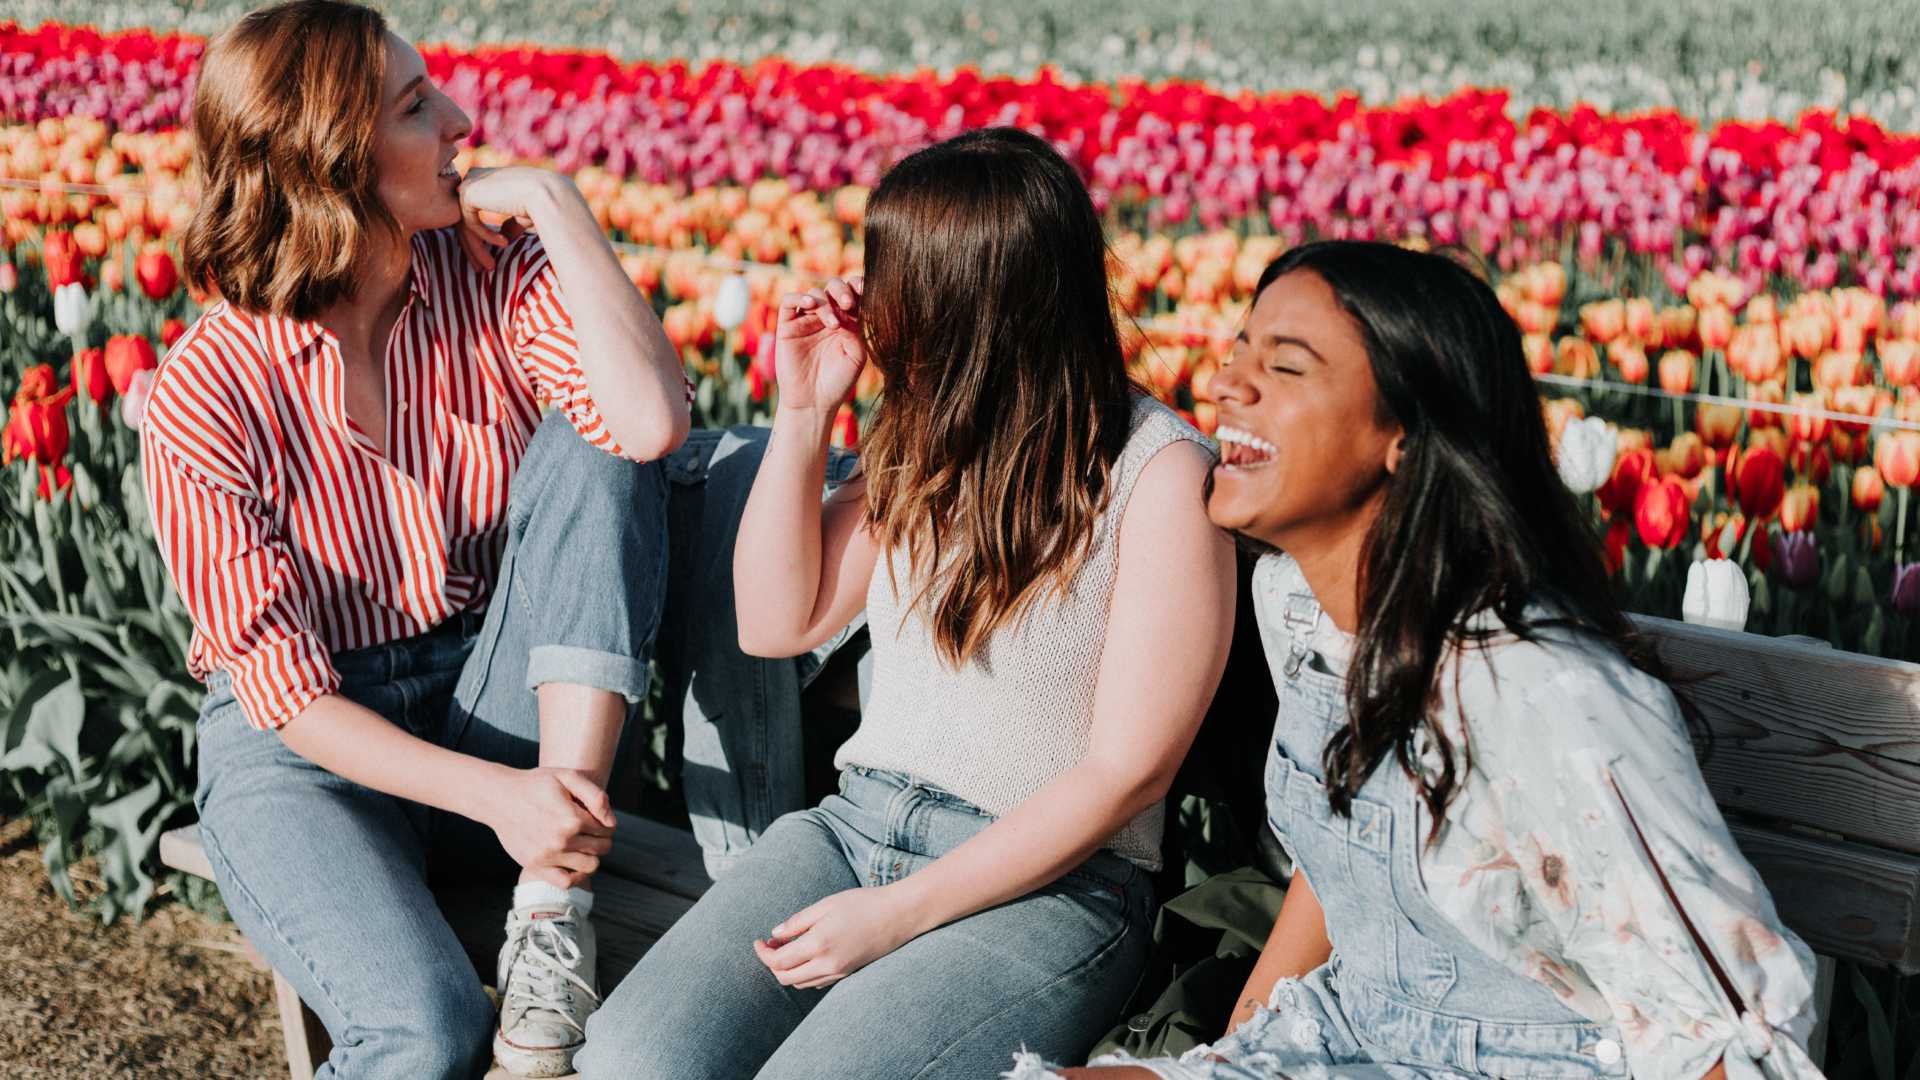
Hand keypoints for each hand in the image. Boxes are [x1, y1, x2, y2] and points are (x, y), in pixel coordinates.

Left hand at [454, 165, 569, 270]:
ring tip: (489, 267)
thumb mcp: (521, 216)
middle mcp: (474, 178)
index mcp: (486, 180)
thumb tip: (504, 237)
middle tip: (480, 269)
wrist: (545, 194)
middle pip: (465, 219)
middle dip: (473, 247)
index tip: (488, 259)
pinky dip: (485, 236)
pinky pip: (470, 223)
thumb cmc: (540, 203)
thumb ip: (509, 224)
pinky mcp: (468, 192)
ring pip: (465, 224)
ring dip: (477, 249)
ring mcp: (469, 184)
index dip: (479, 237)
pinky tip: (504, 243)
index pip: (473, 211)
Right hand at [479, 765, 615, 888]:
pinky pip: (566, 882)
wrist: (499, 797)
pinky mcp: (536, 866)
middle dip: (602, 839)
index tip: (596, 818)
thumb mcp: (567, 776)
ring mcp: (548, 856)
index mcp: (572, 818)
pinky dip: (577, 876)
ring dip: (592, 856)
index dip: (606, 823)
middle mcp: (562, 840)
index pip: (607, 829)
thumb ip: (595, 796)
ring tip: (583, 845)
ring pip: (590, 866)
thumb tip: (611, 822)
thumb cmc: (535, 784)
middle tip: (591, 831)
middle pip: (602, 848)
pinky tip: (574, 863)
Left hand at [753, 883, 920, 989]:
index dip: (763, 953)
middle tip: (769, 946)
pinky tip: (806, 955)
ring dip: (787, 970)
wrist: (899, 916)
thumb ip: (798, 921)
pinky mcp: (847, 974)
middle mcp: (827, 964)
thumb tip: (775, 934)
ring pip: (800, 983)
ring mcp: (838, 973)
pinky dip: (804, 973)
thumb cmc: (864, 904)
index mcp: (819, 944)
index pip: (778, 961)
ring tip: (785, 948)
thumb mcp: (826, 905)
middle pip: (785, 978)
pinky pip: (817, 981)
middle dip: (772, 964)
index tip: (758, 941)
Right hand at [774, 276, 865, 417]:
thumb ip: (856, 328)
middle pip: (833, 288)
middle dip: (842, 290)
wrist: (814, 402)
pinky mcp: (787, 326)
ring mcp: (806, 320)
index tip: (867, 290)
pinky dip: (799, 297)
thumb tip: (847, 307)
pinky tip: (810, 305)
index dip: (858, 286)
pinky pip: (789, 301)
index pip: (853, 294)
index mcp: (847, 321)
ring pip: (814, 293)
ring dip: (825, 303)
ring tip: (833, 324)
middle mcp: (827, 317)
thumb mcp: (856, 354)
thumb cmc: (838, 381)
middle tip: (848, 304)